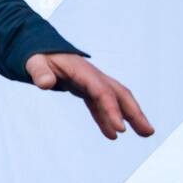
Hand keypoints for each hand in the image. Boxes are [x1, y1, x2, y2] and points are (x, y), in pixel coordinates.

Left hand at [26, 53, 154, 139]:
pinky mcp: (86, 88)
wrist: (38, 48)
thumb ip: (39, 72)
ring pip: (115, 99)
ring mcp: (91, 82)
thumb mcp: (34, 62)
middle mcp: (92, 76)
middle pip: (119, 94)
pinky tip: (112, 135)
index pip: (102, 92)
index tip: (120, 129)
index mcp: (82, 70)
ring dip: (129, 116)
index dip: (112, 110)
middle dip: (135, 112)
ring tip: (145, 134)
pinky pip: (100, 105)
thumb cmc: (36, 55)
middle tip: (149, 132)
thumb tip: (45, 84)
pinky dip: (107, 118)